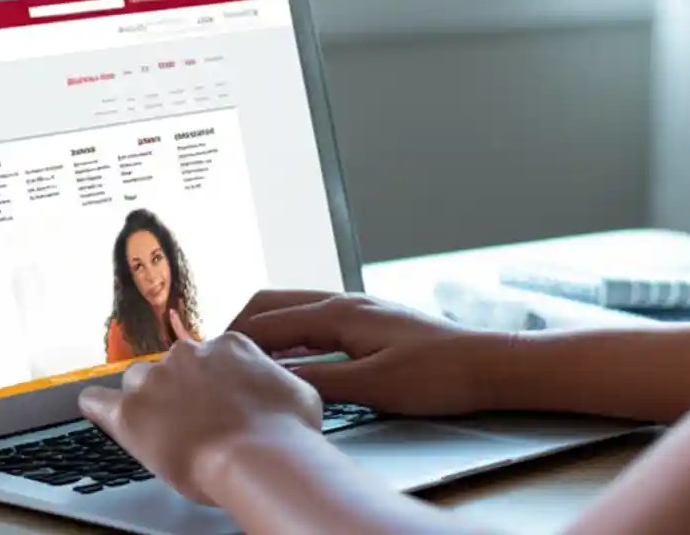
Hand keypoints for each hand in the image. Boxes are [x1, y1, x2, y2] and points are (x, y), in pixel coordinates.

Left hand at [79, 312, 323, 503]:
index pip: (210, 357)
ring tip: (158, 425)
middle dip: (180, 390)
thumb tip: (276, 387)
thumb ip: (275, 380)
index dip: (213, 383)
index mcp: (229, 346)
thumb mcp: (298, 391)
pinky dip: (97, 405)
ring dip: (147, 399)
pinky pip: (98, 401)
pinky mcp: (129, 413)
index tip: (217, 401)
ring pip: (138, 381)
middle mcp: (188, 355)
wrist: (258, 457)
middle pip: (173, 367)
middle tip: (195, 420)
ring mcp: (155, 381)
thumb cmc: (285, 431)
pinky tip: (96, 409)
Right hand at [229, 291, 509, 415]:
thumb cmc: (438, 374)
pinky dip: (288, 337)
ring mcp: (358, 310)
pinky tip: (286, 361)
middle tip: (211, 357)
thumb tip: (270, 378)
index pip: (267, 322)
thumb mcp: (372, 386)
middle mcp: (344, 302)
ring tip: (239, 360)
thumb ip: (318, 380)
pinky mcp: (369, 324)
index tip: (202, 360)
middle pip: (273, 304)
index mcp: (340, 312)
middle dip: (238, 326)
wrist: (487, 364)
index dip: (231, 341)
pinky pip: (313, 323)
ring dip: (263, 331)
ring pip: (293, 311)